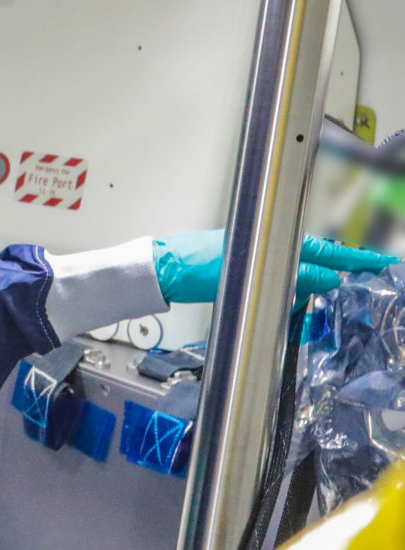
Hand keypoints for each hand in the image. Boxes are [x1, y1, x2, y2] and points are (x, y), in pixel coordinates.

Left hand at [151, 229, 393, 303]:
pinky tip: (300, 307)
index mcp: (279, 242)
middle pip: (321, 262)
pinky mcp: (251, 275)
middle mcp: (274, 249)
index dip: (357, 260)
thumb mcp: (252, 274)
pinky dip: (296, 294)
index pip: (329, 252)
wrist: (166, 270)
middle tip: (369, 287)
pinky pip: (284, 284)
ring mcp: (262, 262)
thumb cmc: (201, 267)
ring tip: (339, 301)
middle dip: (345, 275)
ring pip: (303, 275)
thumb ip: (294, 276)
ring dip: (318, 288)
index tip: (383, 264)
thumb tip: (332, 279)